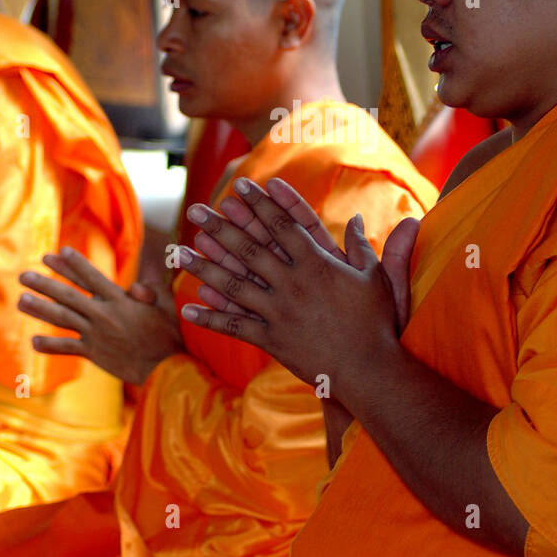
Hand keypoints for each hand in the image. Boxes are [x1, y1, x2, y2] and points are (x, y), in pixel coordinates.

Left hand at [18, 247, 185, 384]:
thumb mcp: (165, 306)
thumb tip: (135, 285)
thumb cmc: (169, 334)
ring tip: (21, 300)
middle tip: (24, 275)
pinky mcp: (93, 353)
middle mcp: (103, 314)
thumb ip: (150, 290)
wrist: (165, 366)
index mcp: (120, 299)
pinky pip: (67, 349)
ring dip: (40, 309)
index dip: (73, 264)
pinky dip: (50, 346)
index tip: (57, 252)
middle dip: (45, 283)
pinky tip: (33, 342)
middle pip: (68, 295)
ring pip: (62, 318)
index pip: (91, 276)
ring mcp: (95, 334)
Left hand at [176, 178, 402, 393]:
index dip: (261, 204)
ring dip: (205, 268)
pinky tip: (189, 308)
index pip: (283, 226)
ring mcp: (279, 312)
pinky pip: (237, 326)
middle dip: (221, 227)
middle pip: (250, 249)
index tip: (240, 186)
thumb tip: (358, 217)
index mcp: (317, 264)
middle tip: (196, 210)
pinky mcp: (273, 339)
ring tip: (180, 253)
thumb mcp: (375, 278)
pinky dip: (212, 318)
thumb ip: (363, 246)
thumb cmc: (376, 322)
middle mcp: (293, 284)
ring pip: (235, 286)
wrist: (369, 370)